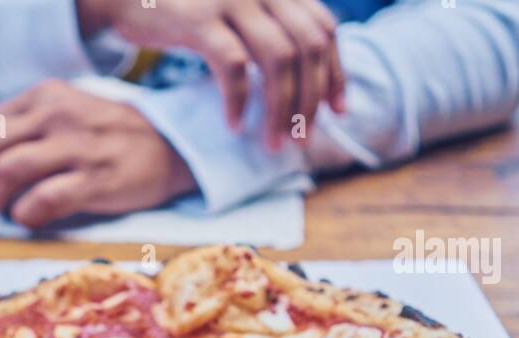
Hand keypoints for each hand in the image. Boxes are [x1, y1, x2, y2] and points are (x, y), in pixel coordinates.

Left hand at [0, 80, 196, 228]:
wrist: (172, 147)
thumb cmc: (110, 137)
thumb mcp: (68, 113)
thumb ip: (27, 129)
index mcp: (46, 95)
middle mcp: (58, 114)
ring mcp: (77, 147)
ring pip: (7, 172)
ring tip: (3, 212)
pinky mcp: (94, 180)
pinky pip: (40, 201)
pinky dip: (24, 216)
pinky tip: (28, 220)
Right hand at [77, 0, 344, 148]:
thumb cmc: (181, 8)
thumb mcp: (234, 11)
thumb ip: (268, 29)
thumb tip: (304, 78)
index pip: (324, 29)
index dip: (336, 73)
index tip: (337, 112)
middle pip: (308, 48)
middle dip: (311, 99)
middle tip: (302, 138)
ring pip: (278, 60)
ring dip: (281, 108)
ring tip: (272, 142)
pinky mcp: (199, 18)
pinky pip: (233, 66)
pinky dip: (238, 101)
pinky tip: (234, 125)